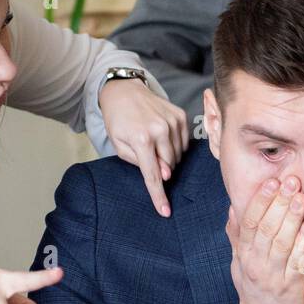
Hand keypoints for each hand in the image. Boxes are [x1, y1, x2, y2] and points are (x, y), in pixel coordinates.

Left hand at [99, 77, 188, 217]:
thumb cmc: (118, 120)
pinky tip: (163, 136)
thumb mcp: (119, 144)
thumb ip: (138, 162)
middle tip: (148, 155)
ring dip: (168, 156)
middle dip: (161, 167)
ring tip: (153, 143)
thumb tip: (166, 173)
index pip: (153, 175)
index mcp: (141, 139)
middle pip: (169, 166)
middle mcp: (160, 130)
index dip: (159, 196)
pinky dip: (175, 144)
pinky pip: (184, 142)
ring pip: (178, 155)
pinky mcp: (180, 115)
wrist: (124, 91)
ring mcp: (172, 122)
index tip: (165, 211)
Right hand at [226, 176, 303, 303]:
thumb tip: (233, 208)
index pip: (250, 220)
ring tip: (303, 198)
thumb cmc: (255, 291)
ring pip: (280, 242)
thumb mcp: (240, 263)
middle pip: (265, 227)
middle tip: (292, 181)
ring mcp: (272, 275)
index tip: (273, 181)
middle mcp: (255, 262)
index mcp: (244, 253)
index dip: (261, 199)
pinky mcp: (289, 287)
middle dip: (279, 202)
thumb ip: (238, 236)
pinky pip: (297, 263)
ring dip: (292, 219)